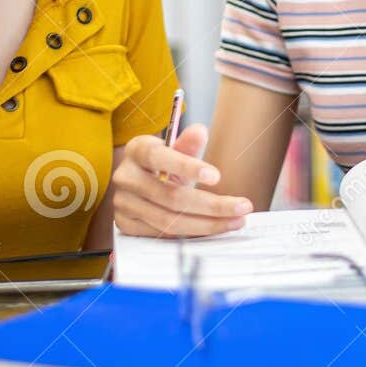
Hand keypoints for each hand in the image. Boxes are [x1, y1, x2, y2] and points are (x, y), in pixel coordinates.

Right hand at [112, 124, 253, 236]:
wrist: (136, 182)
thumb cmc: (159, 164)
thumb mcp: (173, 150)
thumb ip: (188, 144)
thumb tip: (200, 131)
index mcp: (136, 150)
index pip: (159, 157)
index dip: (187, 167)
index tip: (216, 177)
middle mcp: (126, 177)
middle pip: (171, 197)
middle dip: (212, 205)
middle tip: (242, 207)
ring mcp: (123, 203)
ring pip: (169, 221)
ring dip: (207, 224)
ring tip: (235, 220)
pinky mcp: (126, 224)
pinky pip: (163, 234)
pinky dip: (191, 234)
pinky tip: (213, 228)